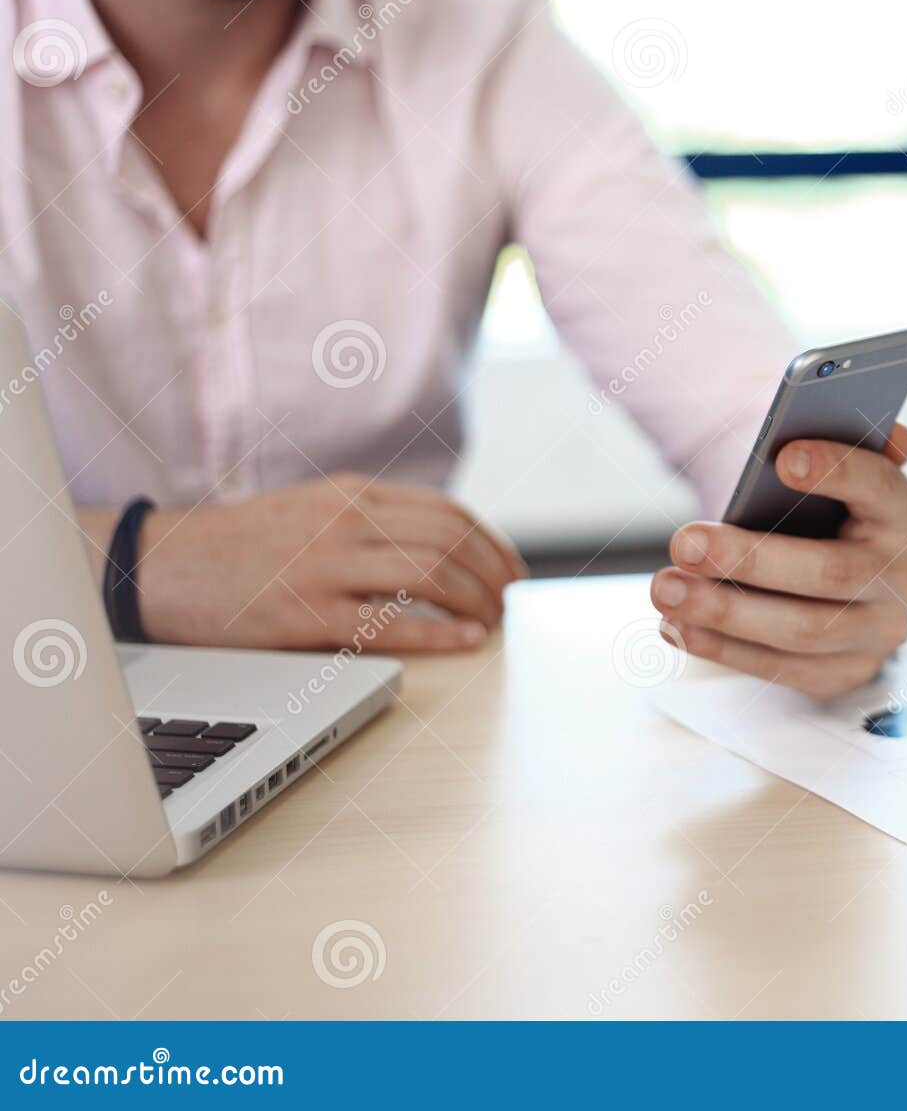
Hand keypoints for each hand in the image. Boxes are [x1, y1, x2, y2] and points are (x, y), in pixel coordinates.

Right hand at [137, 474, 526, 652]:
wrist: (165, 564)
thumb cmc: (246, 545)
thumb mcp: (315, 509)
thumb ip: (374, 521)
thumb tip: (445, 549)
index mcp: (353, 494)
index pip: (447, 513)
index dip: (492, 544)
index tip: (512, 572)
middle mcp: (346, 521)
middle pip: (450, 540)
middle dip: (494, 574)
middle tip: (511, 603)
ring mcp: (327, 566)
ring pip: (431, 574)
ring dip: (476, 601)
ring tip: (492, 623)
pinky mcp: (307, 614)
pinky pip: (391, 623)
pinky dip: (440, 633)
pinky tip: (467, 640)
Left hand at [651, 423, 906, 696]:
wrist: (834, 571)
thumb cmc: (821, 510)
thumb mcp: (832, 473)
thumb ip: (848, 447)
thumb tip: (893, 435)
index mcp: (905, 513)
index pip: (879, 487)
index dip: (837, 471)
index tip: (783, 457)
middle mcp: (903, 578)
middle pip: (830, 573)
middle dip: (750, 560)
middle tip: (685, 543)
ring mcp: (878, 633)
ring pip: (802, 631)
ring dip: (725, 612)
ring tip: (666, 589)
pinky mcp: (845, 673)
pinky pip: (781, 669)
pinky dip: (723, 648)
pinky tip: (677, 626)